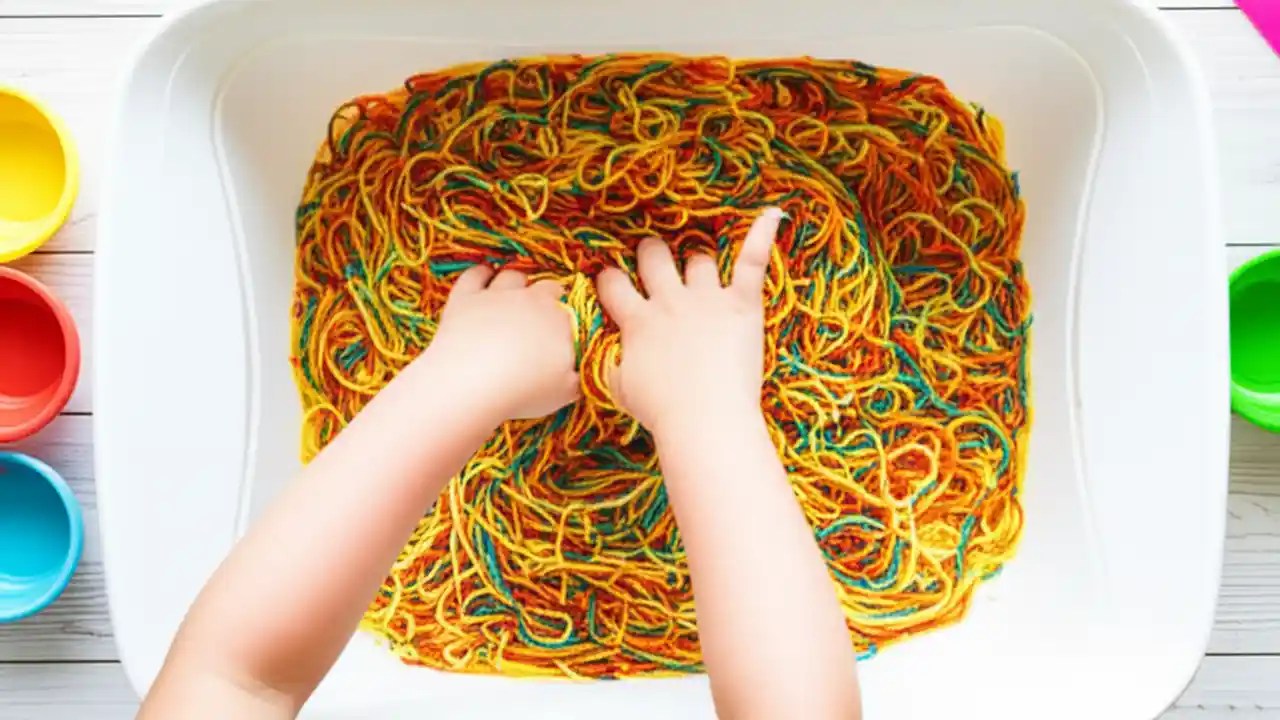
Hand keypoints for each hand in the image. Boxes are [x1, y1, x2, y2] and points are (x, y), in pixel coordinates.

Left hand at [415, 266, 579, 421]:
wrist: (473, 384)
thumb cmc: (525, 391)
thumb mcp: (566, 391)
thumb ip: (578, 373)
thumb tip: (582, 367)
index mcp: (560, 321)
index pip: (573, 310)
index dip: (569, 319)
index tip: (565, 330)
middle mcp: (532, 300)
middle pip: (547, 287)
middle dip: (548, 296)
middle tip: (542, 313)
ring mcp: (497, 295)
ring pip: (512, 276)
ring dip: (516, 282)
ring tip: (514, 292)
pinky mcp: (466, 298)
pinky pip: (475, 276)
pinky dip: (481, 274)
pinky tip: (483, 275)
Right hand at [595, 207, 783, 435]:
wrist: (704, 418)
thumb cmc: (661, 411)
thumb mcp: (619, 386)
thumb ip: (611, 360)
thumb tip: (606, 350)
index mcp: (637, 321)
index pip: (613, 283)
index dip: (610, 279)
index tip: (612, 281)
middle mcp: (669, 300)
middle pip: (654, 256)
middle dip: (652, 253)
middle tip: (655, 259)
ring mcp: (706, 299)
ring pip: (698, 260)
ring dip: (699, 264)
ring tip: (702, 270)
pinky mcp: (740, 304)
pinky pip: (751, 261)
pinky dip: (761, 236)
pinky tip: (773, 214)